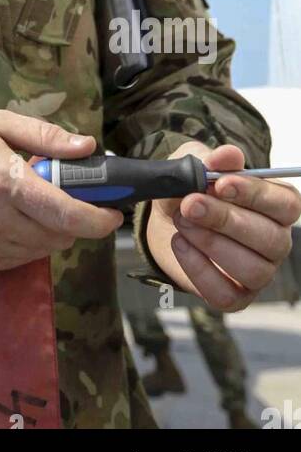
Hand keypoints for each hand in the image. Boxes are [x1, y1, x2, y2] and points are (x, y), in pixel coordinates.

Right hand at [0, 110, 123, 270]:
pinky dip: (30, 244)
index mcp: (5, 182)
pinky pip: (18, 260)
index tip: (113, 213)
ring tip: (40, 206)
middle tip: (72, 199)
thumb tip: (87, 148)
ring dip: (53, 233)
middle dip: (76, 220)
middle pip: (59, 236)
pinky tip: (20, 221)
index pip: (66, 213)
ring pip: (41, 251)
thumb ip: (45, 137)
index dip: (98, 219)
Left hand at [145, 141, 300, 310]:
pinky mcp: (235, 296)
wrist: (165, 215)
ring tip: (181, 221)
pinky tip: (179, 244)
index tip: (221, 184)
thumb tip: (229, 155)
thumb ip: (213, 161)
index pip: (286, 204)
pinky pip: (226, 294)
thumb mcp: (197, 166)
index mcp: (277, 205)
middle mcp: (276, 241)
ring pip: (252, 269)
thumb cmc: (192, 188)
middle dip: (226, 219)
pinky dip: (198, 270)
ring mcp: (259, 272)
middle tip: (191, 204)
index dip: (255, 195)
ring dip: (211, 243)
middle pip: (271, 239)